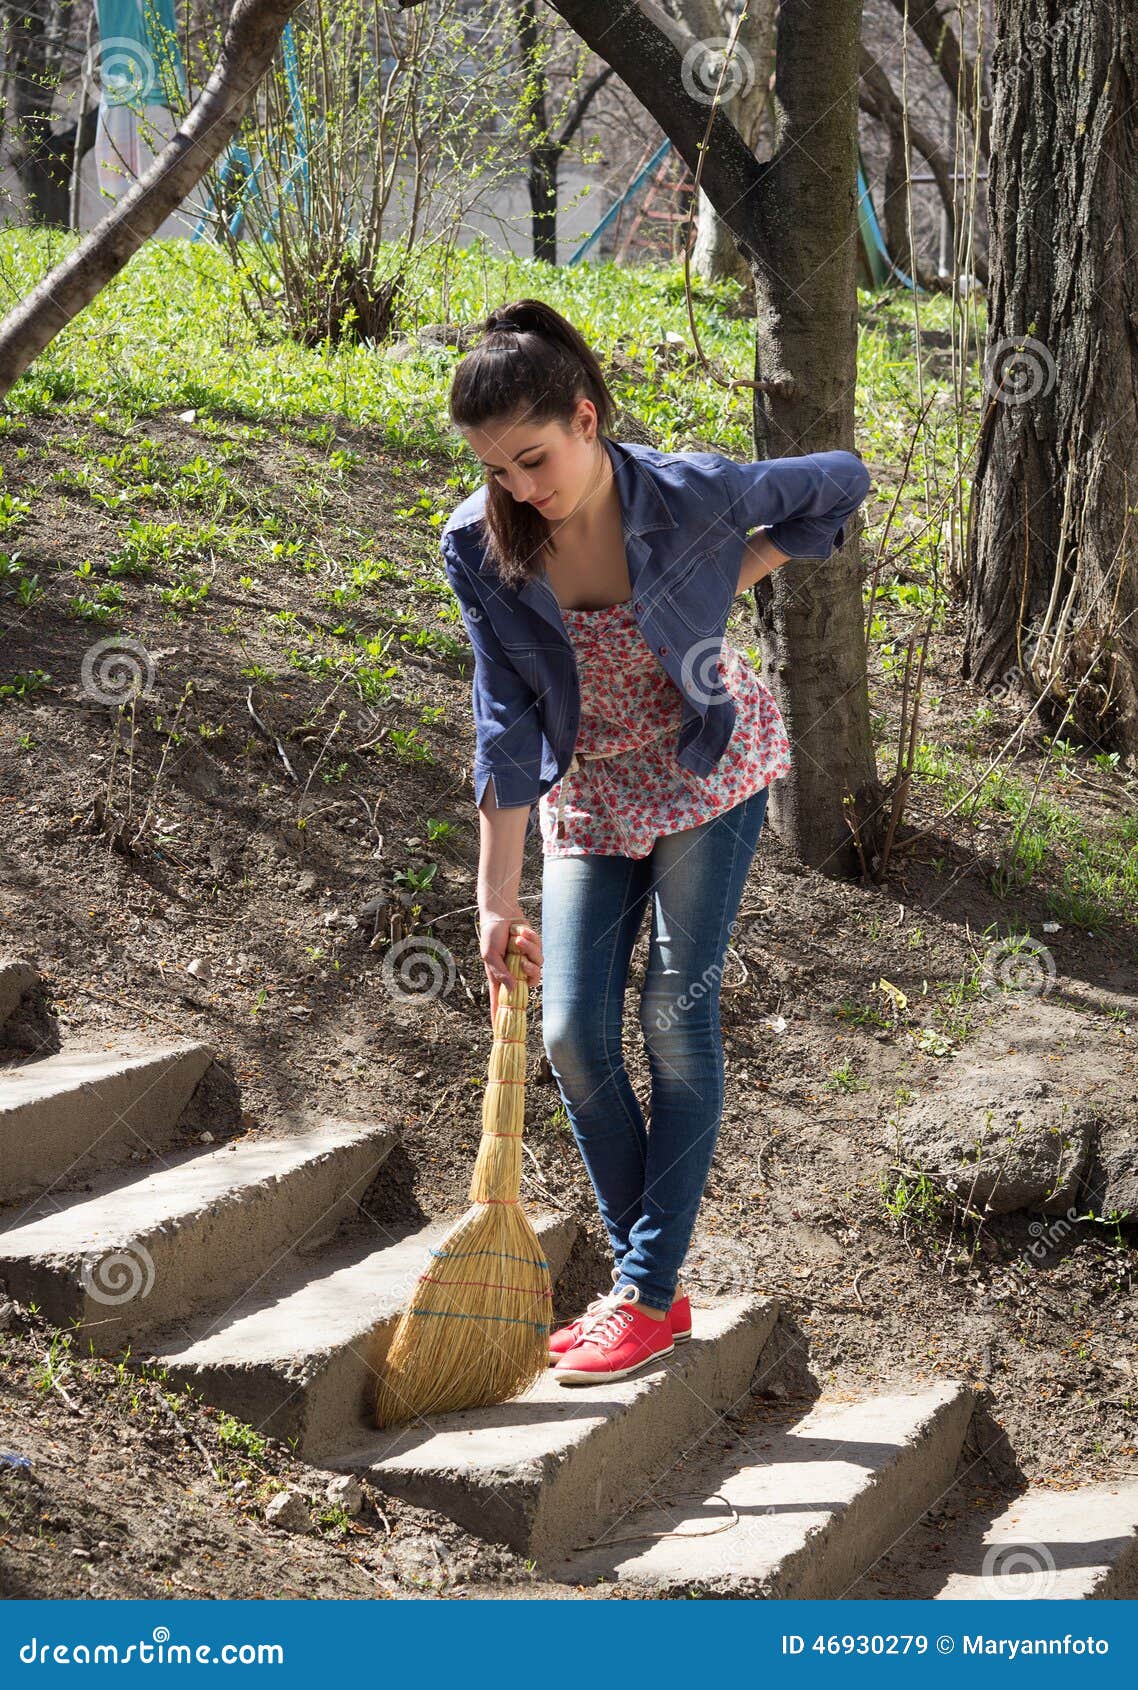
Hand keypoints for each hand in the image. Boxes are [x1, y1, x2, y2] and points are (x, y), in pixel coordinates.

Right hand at [478, 908, 542, 1027]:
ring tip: (518, 939)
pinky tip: (521, 932)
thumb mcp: (489, 955)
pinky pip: (539, 953)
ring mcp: (525, 963)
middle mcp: (514, 973)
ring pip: (537, 968)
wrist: (502, 914)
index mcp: (499, 977)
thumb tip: (512, 989)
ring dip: (528, 951)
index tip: (499, 1034)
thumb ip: (500, 973)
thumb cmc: (491, 934)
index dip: (499, 1018)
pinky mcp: (534, 951)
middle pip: (528, 986)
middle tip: (522, 960)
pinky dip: (531, 941)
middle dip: (529, 971)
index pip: (499, 1003)